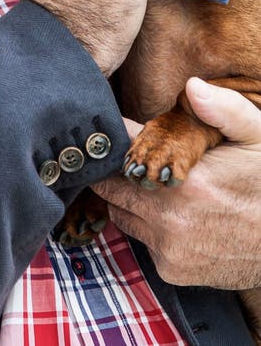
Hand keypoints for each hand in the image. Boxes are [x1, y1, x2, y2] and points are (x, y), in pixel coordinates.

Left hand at [92, 79, 260, 288]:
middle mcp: (171, 216)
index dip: (120, 136)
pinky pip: (139, 238)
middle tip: (140, 159)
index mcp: (188, 179)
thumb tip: (193, 87)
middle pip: (111, 183)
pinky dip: (148, 225)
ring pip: (120, 210)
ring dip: (130, 197)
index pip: (125, 148)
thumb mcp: (257, 138)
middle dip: (120, 168)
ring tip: (160, 186)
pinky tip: (176, 216)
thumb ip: (225, 109)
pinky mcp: (171, 269)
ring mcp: (169, 246)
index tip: (120, 131)